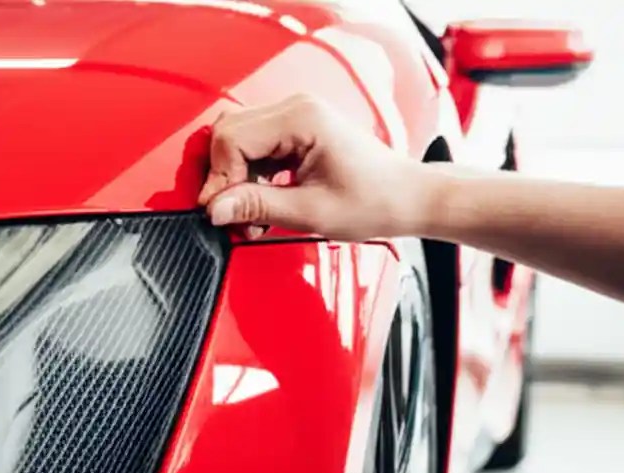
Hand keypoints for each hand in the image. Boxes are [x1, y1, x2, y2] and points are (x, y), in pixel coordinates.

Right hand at [198, 94, 433, 240]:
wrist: (408, 197)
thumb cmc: (377, 200)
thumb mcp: (310, 212)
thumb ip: (257, 206)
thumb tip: (215, 208)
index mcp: (302, 118)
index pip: (231, 138)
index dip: (219, 178)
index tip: (221, 211)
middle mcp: (297, 108)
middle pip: (228, 133)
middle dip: (223, 177)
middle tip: (232, 213)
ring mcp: (296, 116)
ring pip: (236, 139)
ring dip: (235, 177)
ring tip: (250, 212)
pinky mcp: (296, 130)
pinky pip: (254, 145)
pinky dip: (249, 174)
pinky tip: (261, 198)